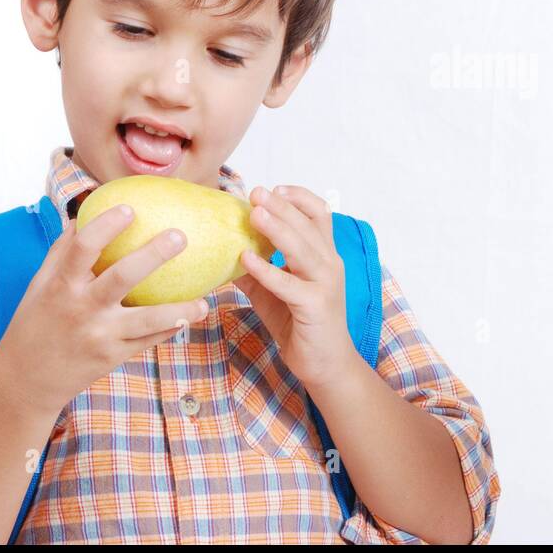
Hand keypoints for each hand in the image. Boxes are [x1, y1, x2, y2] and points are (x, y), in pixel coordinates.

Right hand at [0, 204, 208, 416]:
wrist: (26, 381)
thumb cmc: (35, 323)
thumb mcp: (40, 286)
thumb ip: (62, 251)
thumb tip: (84, 214)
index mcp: (61, 286)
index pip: (82, 249)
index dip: (105, 226)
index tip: (129, 209)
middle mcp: (81, 309)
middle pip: (122, 277)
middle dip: (153, 255)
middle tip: (180, 235)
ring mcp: (100, 335)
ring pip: (146, 320)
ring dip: (179, 310)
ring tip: (204, 301)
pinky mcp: (113, 357)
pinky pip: (148, 340)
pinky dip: (171, 327)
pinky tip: (193, 315)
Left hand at [234, 185, 362, 389]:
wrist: (325, 364)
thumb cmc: (301, 325)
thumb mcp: (273, 293)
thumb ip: (255, 271)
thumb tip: (223, 252)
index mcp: (325, 256)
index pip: (320, 215)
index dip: (299, 197)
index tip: (276, 188)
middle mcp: (330, 264)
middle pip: (308, 225)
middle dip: (282, 206)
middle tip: (256, 192)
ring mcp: (325, 284)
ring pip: (302, 248)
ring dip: (277, 229)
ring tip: (255, 213)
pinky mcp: (315, 305)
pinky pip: (288, 283)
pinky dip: (267, 269)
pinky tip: (246, 259)